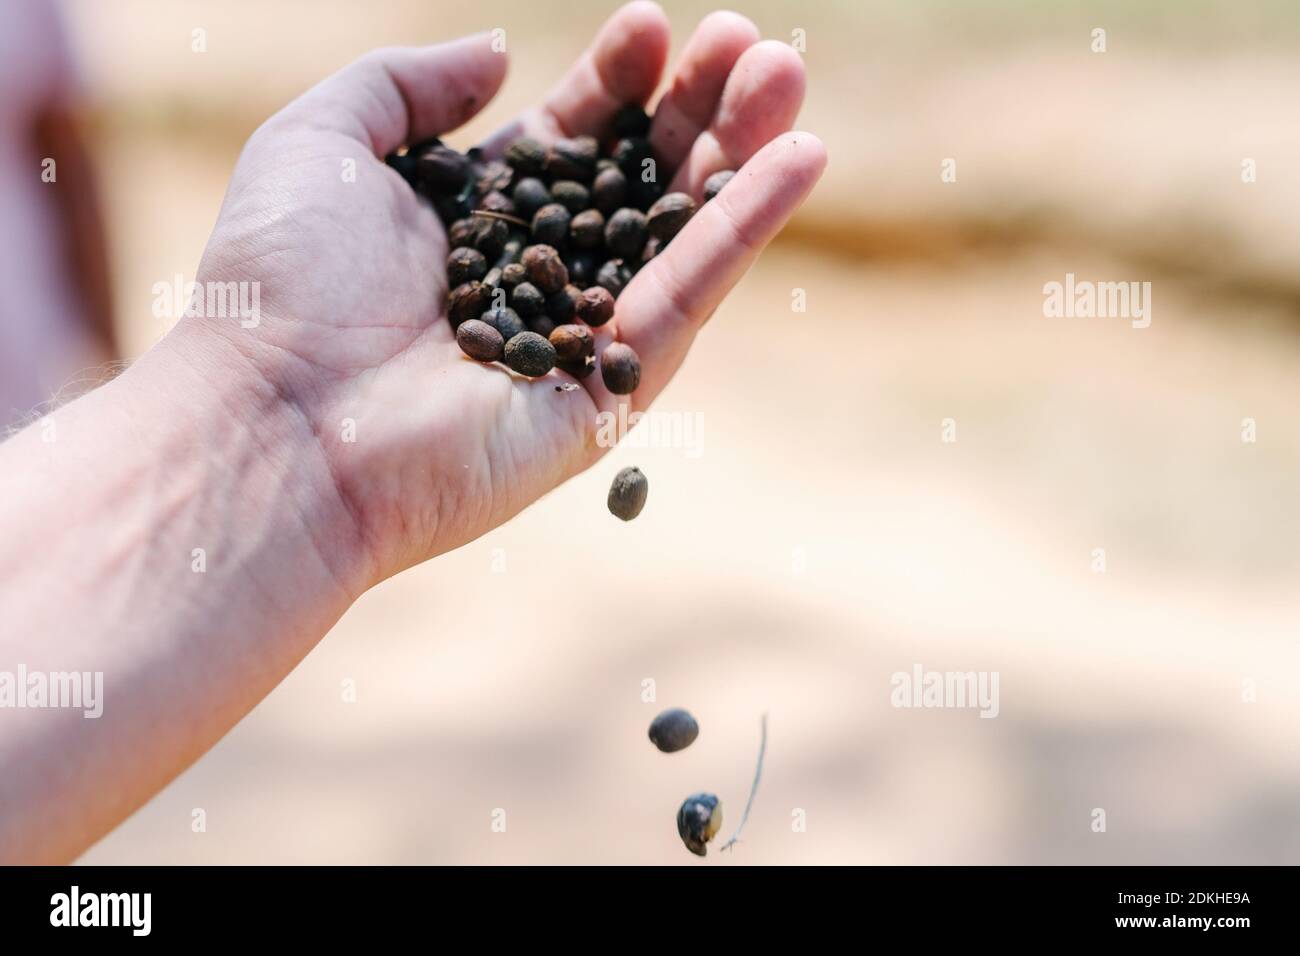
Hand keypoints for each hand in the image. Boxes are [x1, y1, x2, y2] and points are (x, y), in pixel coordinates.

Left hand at [178, 2, 824, 589]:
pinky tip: (796, 159)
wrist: (276, 423)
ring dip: (738, 155)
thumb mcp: (322, 142)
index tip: (652, 24)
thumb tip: (500, 54)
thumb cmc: (281, 285)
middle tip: (750, 43)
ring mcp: (578, 338)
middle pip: (636, 181)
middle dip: (694, 108)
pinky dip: (743, 229)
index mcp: (473, 222)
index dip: (614, 82)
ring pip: (678, 234)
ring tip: (786, 76)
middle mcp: (535, 278)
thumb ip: (405, 84)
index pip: (568, 142)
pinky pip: (688, 298)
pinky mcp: (612, 393)